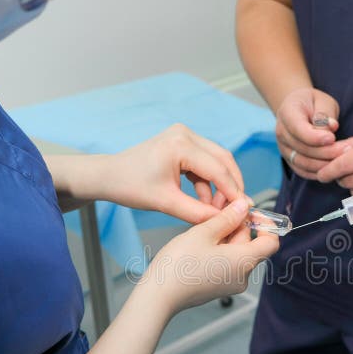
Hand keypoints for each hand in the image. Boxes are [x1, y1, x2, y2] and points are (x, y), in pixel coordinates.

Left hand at [100, 124, 248, 223]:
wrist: (109, 176)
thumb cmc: (131, 187)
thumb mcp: (166, 203)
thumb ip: (198, 213)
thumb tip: (225, 219)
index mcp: (180, 145)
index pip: (218, 170)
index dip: (234, 192)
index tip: (243, 211)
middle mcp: (185, 134)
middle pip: (223, 160)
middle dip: (232, 186)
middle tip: (236, 209)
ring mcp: (184, 136)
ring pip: (216, 161)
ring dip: (220, 185)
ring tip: (216, 209)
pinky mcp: (182, 143)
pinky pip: (205, 162)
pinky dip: (208, 181)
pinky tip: (205, 200)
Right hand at [145, 199, 278, 312]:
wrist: (158, 296)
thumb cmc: (179, 266)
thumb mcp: (204, 232)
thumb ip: (228, 218)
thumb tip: (243, 206)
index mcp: (245, 262)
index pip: (271, 242)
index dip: (264, 224)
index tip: (250, 212)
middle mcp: (243, 276)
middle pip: (251, 245)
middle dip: (238, 226)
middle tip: (218, 212)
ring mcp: (230, 284)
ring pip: (237, 253)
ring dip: (226, 237)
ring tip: (205, 227)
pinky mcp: (218, 287)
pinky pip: (226, 264)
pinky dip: (219, 250)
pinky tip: (200, 243)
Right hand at [275, 87, 348, 179]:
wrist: (300, 109)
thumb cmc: (314, 103)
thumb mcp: (322, 101)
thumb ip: (325, 114)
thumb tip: (331, 128)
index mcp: (287, 112)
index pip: (298, 129)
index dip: (315, 137)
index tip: (332, 138)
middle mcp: (281, 132)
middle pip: (302, 148)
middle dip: (325, 152)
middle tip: (346, 150)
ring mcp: (283, 148)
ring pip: (302, 162)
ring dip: (323, 164)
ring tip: (342, 160)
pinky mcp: (289, 159)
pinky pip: (302, 171)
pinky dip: (317, 172)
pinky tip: (332, 169)